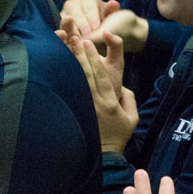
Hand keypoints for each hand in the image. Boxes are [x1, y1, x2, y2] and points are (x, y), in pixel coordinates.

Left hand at [58, 18, 137, 153]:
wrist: (104, 155)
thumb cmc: (119, 136)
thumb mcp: (131, 118)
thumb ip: (129, 99)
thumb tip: (122, 87)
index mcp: (109, 102)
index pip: (101, 76)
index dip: (93, 58)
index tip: (88, 43)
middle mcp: (95, 102)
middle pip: (86, 74)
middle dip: (80, 55)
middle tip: (74, 38)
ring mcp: (84, 107)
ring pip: (77, 81)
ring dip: (73, 63)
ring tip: (67, 47)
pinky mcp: (77, 111)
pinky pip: (71, 91)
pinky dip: (66, 78)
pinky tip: (60, 67)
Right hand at [59, 0, 108, 37]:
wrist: (98, 31)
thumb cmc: (105, 21)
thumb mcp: (110, 16)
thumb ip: (111, 10)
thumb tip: (113, 3)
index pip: (89, 7)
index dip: (92, 17)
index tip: (96, 27)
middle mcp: (72, 5)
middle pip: (75, 12)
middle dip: (82, 24)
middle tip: (88, 35)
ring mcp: (64, 16)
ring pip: (65, 21)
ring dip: (69, 30)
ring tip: (75, 38)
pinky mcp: (60, 28)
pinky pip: (59, 31)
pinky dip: (62, 37)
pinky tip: (68, 43)